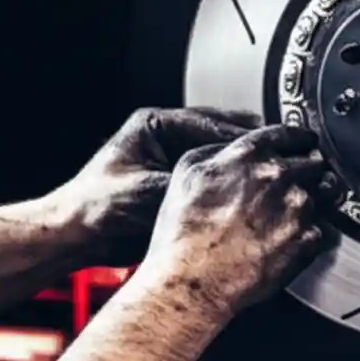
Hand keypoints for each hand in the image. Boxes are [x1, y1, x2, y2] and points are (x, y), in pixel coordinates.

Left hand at [47, 107, 259, 264]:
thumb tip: (230, 182)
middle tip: (283, 165)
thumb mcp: (147, 191)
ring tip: (274, 182)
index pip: (215, 124)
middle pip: (226, 137)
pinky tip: (254, 199)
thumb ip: (189, 183)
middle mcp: (170, 138)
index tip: (274, 148)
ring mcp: (177, 160)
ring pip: (225, 159)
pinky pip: (217, 182)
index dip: (246, 139)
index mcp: (159, 125)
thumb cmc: (95, 208)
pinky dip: (235, 189)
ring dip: (246, 171)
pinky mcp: (181, 184)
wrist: (76, 237)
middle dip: (253, 153)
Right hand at [146, 125, 339, 312]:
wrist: (193, 283)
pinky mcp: (309, 239)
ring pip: (327, 192)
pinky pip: (325, 229)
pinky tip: (291, 241)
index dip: (299, 139)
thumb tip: (239, 148)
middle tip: (294, 187)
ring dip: (318, 199)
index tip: (304, 144)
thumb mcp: (188, 173)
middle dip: (309, 171)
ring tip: (295, 215)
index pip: (291, 134)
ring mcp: (298, 207)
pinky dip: (314, 233)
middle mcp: (278, 175)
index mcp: (250, 155)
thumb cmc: (183, 234)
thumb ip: (220, 150)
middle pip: (315, 162)